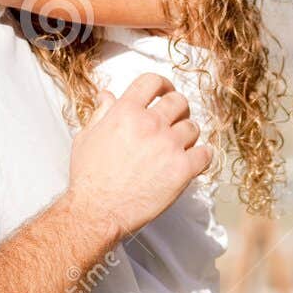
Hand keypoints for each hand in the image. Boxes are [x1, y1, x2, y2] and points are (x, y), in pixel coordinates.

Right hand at [66, 72, 209, 242]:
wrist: (97, 210)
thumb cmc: (89, 177)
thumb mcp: (87, 137)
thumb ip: (101, 113)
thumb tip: (107, 95)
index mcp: (125, 112)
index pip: (152, 82)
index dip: (163, 85)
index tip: (166, 92)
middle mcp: (150, 124)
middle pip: (179, 102)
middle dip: (178, 110)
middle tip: (175, 121)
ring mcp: (169, 146)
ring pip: (193, 127)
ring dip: (188, 135)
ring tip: (177, 147)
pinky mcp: (183, 169)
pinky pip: (205, 154)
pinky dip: (202, 156)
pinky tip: (193, 161)